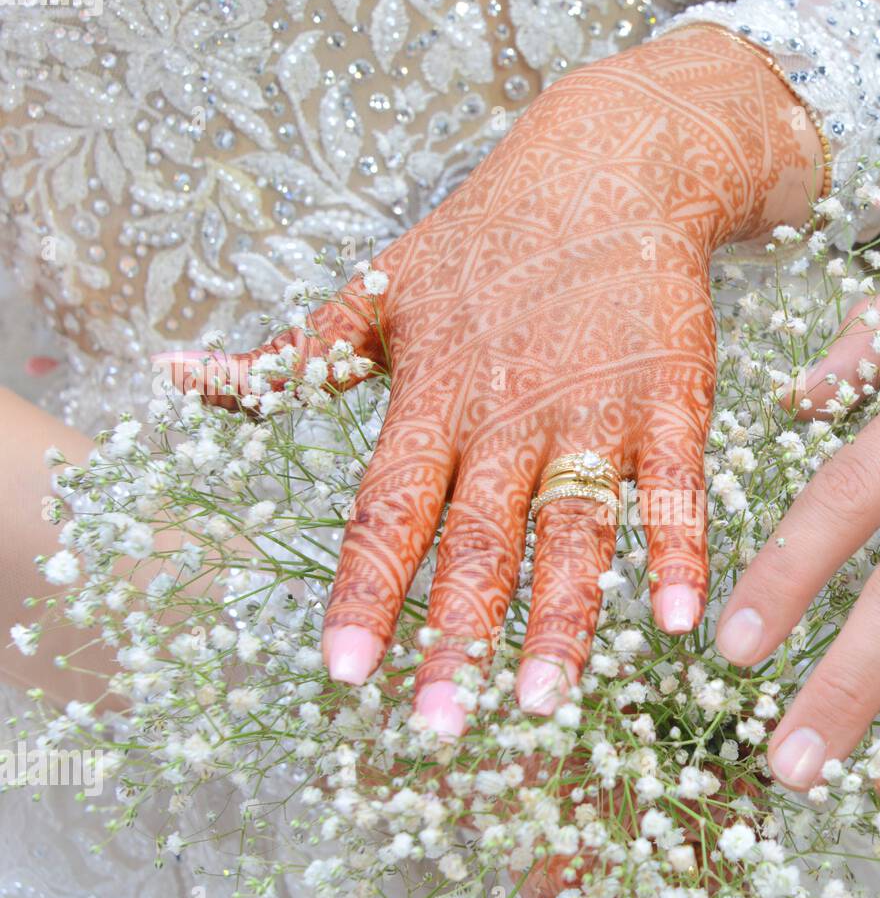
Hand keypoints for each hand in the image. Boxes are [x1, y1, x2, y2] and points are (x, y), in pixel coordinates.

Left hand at [160, 26, 815, 734]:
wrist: (608, 170)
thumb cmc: (486, 242)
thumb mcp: (376, 291)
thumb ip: (292, 355)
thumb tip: (184, 378)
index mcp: (434, 397)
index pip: (388, 509)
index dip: (365, 592)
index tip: (344, 673)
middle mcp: (509, 415)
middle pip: (478, 541)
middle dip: (456, 638)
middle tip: (440, 727)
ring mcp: (593, 412)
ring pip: (573, 530)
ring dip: (560, 620)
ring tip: (541, 702)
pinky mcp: (670, 402)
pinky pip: (674, 491)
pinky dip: (676, 555)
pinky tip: (675, 623)